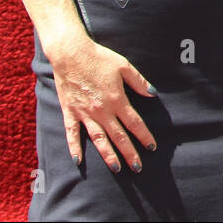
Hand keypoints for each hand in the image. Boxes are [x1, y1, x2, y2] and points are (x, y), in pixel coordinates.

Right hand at [46, 36, 156, 172]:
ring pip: (98, 139)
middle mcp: (102, 110)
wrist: (71, 54)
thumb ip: (139, 82)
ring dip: (108, 155)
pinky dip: (74, 148)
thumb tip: (153, 94)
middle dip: (130, 153)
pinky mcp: (69, 112)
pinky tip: (78, 161)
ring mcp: (84, 113)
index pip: (134, 123)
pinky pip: (72, 133)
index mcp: (117, 99)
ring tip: (116, 168)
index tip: (152, 146)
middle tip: (138, 168)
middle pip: (119, 136)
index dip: (144, 136)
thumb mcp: (124, 66)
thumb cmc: (99, 58)